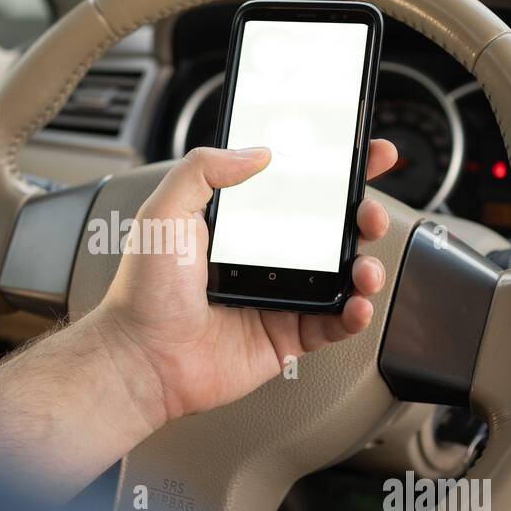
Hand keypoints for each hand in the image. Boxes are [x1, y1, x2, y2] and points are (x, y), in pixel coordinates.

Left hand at [93, 141, 396, 427]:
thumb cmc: (144, 293)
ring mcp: (278, 298)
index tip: (362, 153)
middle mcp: (263, 258)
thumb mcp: (165, 211)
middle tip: (367, 213)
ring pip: (342, 276)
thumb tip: (256, 152)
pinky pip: (334, 323)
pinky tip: (358, 305)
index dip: (332, 172)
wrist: (143, 358)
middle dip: (361, 216)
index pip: (294, 188)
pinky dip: (356, 314)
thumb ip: (204, 169)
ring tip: (365, 267)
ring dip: (366, 266)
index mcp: (237, 225)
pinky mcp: (286, 337)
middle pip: (330, 230)